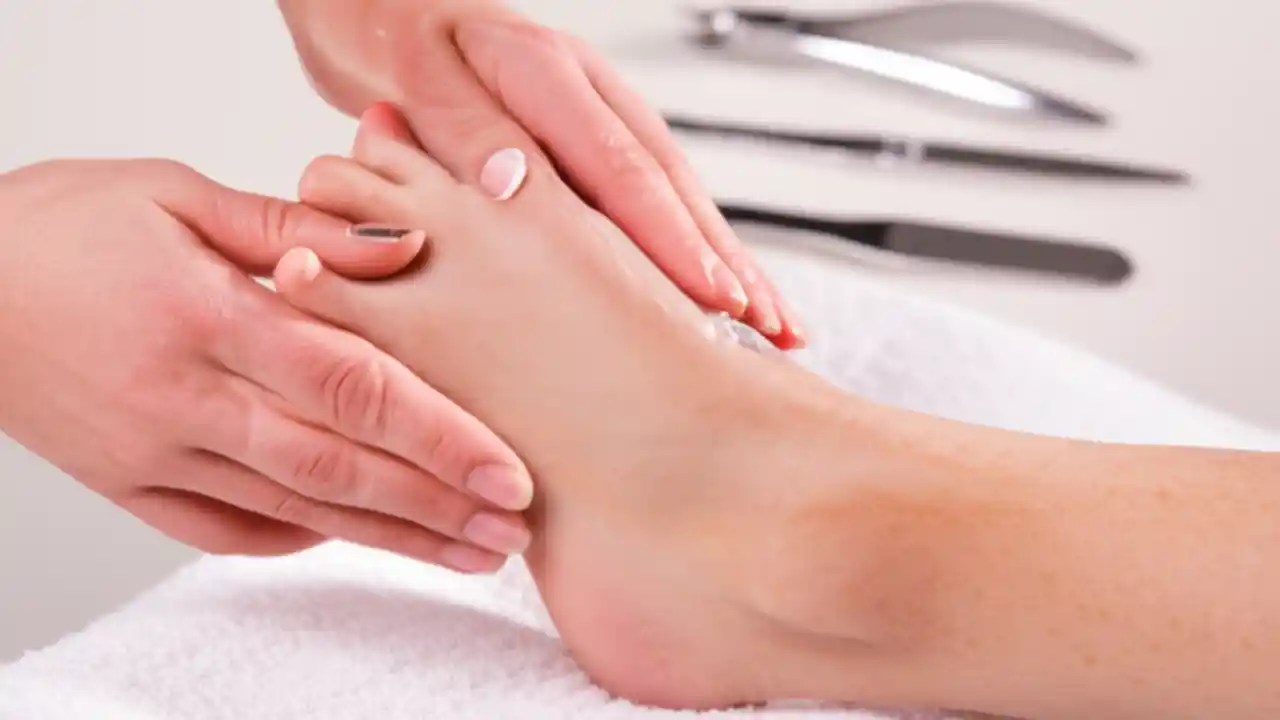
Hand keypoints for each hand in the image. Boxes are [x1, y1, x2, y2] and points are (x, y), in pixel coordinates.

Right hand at [0, 159, 530, 571]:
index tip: (508, 472)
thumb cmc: (63, 225)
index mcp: (204, 317)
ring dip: (387, 536)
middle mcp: (181, 400)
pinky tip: (350, 538)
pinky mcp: (126, 484)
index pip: (348, 386)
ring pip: (291, 508)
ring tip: (465, 554)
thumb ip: (293, 229)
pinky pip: (222, 529)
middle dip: (434, 505)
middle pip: (333, 466)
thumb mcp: (175, 194)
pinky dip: (292, 537)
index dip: (439, 435)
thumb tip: (401, 246)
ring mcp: (151, 453)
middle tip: (513, 533)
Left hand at [277, 0, 804, 346]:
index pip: (623, 166)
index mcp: (549, 73)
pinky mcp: (587, 152)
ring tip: (771, 326)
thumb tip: (511, 185)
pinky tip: (712, 298)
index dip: (671, 236)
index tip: (712, 296)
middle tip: (773, 328)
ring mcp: (596, 123)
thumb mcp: (413, 71)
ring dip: (722, 264)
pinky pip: (644, 208)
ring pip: (673, 201)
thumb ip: (460, 126)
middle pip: (674, 188)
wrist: (377, 3)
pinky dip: (681, 255)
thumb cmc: (387, 28)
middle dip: (728, 260)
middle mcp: (588, 97)